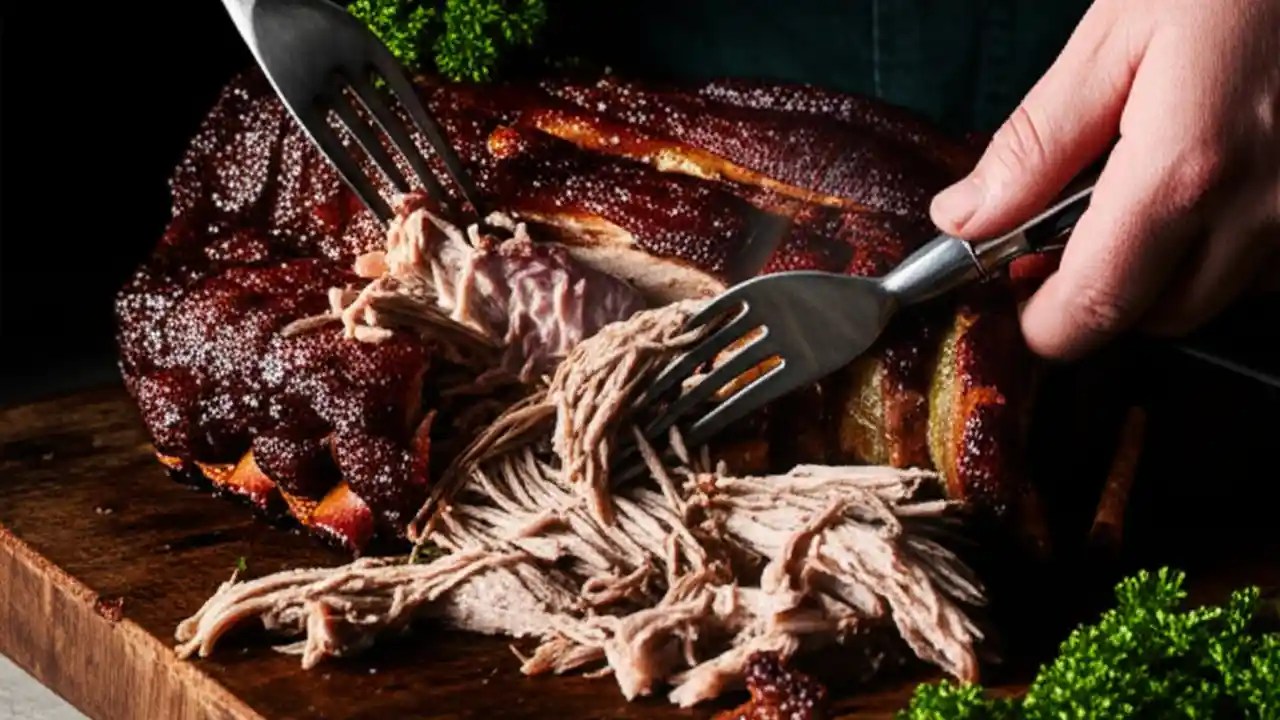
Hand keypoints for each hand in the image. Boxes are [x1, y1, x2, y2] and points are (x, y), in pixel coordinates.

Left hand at [929, 0, 1279, 360]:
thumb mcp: (1113, 38)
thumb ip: (1036, 142)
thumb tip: (965, 219)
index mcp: (1185, 170)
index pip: (1093, 305)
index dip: (1040, 322)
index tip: (1012, 297)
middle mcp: (1259, 211)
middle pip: (1151, 318)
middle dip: (1096, 292)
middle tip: (1066, 231)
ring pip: (1211, 297)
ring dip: (1161, 270)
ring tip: (1146, 185)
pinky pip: (1263, 268)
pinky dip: (1222, 246)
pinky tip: (1210, 181)